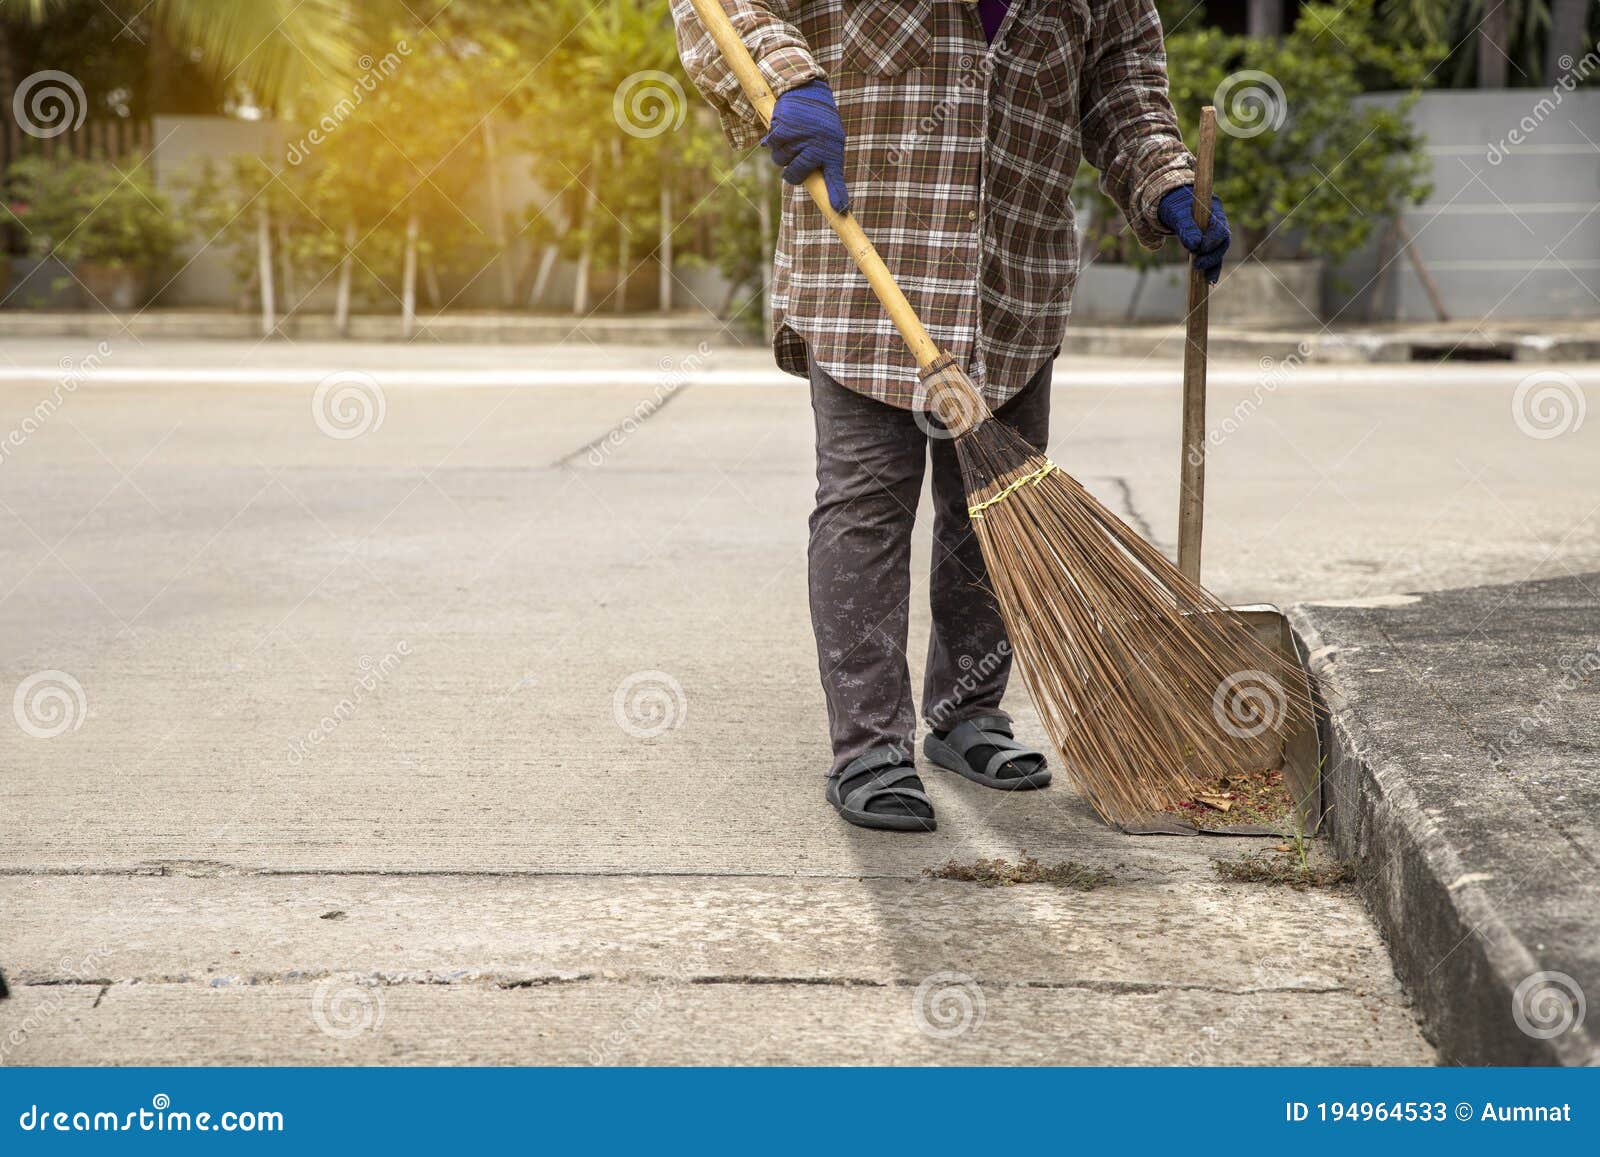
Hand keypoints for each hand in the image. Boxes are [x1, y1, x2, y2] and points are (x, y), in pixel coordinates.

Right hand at [762, 79, 849, 212]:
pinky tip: (783, 129)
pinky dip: (773, 140)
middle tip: (795, 157)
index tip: (840, 210)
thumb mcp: (830, 145)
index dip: (837, 195)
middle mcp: (818, 145)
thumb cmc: (820, 125)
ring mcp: (801, 137)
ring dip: (781, 152)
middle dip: (790, 172)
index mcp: (832, 151)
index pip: (835, 178)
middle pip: (793, 176)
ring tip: (792, 137)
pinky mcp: (784, 128)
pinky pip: (772, 145)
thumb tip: (840, 207)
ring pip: (780, 161)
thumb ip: (829, 172)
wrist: (808, 92)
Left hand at [1158, 186, 1229, 283]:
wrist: (1173, 204)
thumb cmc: (1175, 206)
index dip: (1213, 239)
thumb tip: (1195, 245)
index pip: (1219, 227)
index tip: (1201, 248)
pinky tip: (1209, 281)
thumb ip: (1186, 227)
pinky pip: (1212, 256)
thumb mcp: (1177, 214)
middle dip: (1212, 255)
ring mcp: (1214, 234)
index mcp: (1214, 209)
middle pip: (1222, 242)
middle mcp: (1218, 222)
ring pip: (1218, 251)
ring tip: (1207, 278)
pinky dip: (1211, 268)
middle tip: (1198, 265)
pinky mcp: (1208, 243)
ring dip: (1213, 264)